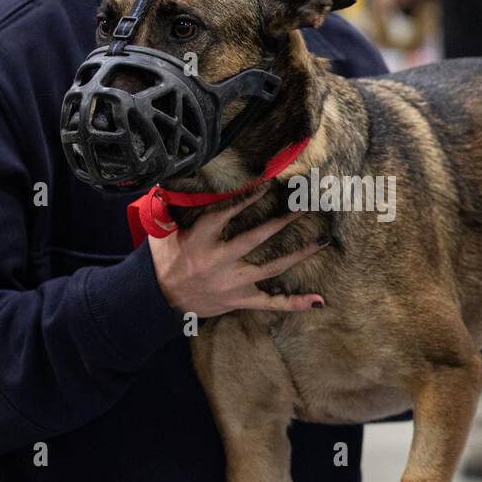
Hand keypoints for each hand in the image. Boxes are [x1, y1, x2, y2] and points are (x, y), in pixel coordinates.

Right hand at [150, 184, 328, 318]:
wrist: (158, 299)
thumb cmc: (163, 260)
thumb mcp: (162, 232)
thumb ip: (169, 206)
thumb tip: (167, 178)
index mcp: (201, 240)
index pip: (226, 214)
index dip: (246, 199)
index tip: (267, 184)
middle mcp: (219, 261)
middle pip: (257, 238)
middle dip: (283, 221)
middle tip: (305, 206)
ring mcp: (233, 283)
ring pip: (273, 267)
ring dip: (300, 254)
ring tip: (323, 241)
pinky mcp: (241, 300)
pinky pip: (272, 303)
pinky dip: (295, 303)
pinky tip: (318, 301)